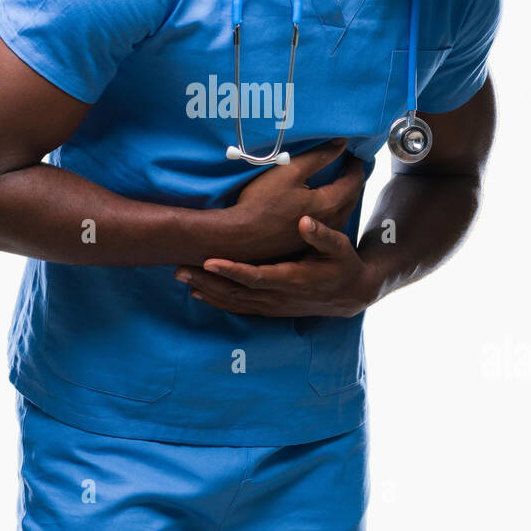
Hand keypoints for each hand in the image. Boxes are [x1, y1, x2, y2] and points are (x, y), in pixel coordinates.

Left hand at [175, 214, 380, 317]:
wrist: (350, 294)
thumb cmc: (343, 264)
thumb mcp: (339, 247)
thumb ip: (322, 235)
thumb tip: (304, 221)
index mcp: (293, 279)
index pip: (257, 277)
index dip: (233, 270)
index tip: (209, 261)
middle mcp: (279, 296)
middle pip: (236, 292)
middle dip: (207, 281)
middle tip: (180, 269)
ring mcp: (272, 305)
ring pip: (233, 302)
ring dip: (206, 291)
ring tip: (181, 277)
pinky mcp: (269, 309)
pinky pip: (238, 308)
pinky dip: (217, 301)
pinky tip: (198, 294)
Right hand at [223, 138, 365, 261]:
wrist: (239, 237)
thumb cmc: (262, 202)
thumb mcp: (290, 171)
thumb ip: (318, 156)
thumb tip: (342, 144)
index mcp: (329, 204)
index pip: (353, 181)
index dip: (355, 165)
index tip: (354, 155)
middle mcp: (329, 222)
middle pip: (351, 198)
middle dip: (353, 180)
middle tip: (349, 166)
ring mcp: (317, 236)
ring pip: (341, 212)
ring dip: (344, 195)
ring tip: (338, 182)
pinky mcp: (306, 243)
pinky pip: (329, 222)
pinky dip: (332, 208)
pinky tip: (321, 204)